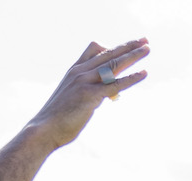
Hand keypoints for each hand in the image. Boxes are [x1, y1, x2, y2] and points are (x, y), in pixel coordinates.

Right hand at [25, 39, 151, 147]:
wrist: (44, 129)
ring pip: (114, 64)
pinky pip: (116, 84)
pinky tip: (143, 73)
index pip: (94, 49)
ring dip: (133, 55)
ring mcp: (85, 82)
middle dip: (128, 46)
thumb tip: (100, 97)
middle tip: (144, 40)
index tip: (126, 45)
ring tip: (148, 49)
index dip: (111, 46)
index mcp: (74, 71)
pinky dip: (131, 78)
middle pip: (108, 53)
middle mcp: (80, 72)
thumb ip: (87, 93)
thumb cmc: (57, 118)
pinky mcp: (91, 96)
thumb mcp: (71, 99)